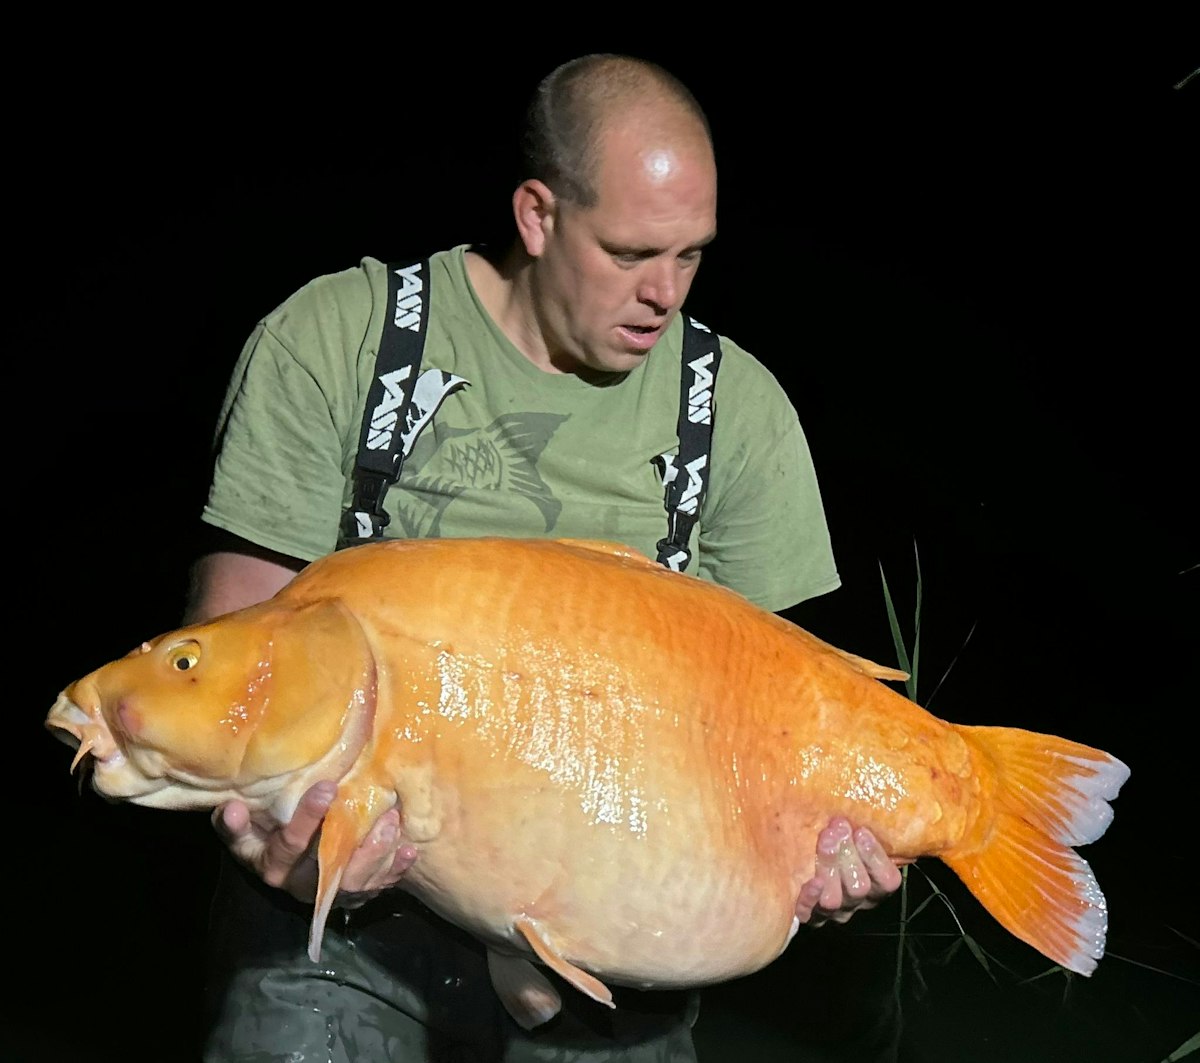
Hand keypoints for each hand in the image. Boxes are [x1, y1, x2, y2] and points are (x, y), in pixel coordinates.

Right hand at [212, 781, 417, 905]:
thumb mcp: (245, 834)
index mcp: (272, 865)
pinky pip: (377, 887)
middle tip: (378, 807)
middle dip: (354, 837)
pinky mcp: (353, 896)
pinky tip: (409, 850)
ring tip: (392, 819)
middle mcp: (301, 884)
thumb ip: (234, 824)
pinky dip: (394, 869)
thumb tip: (230, 807)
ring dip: (377, 851)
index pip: (289, 844)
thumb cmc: (264, 839)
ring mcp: (329, 893)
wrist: (287, 868)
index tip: (327, 787)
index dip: (307, 819)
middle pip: (327, 865)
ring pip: (356, 880)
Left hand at [794, 816, 904, 927]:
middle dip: (848, 855)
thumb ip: (864, 826)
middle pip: (859, 888)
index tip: (861, 831)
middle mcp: (857, 901)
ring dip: (829, 867)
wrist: (802, 867)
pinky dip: (810, 897)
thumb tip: (873, 790)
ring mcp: (833, 911)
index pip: (887, 881)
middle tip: (837, 827)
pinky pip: (809, 912)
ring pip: (835, 899)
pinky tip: (810, 880)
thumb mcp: (856, 836)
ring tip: (824, 840)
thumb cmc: (837, 842)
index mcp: (876, 885)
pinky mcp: (809, 915)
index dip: (875, 857)